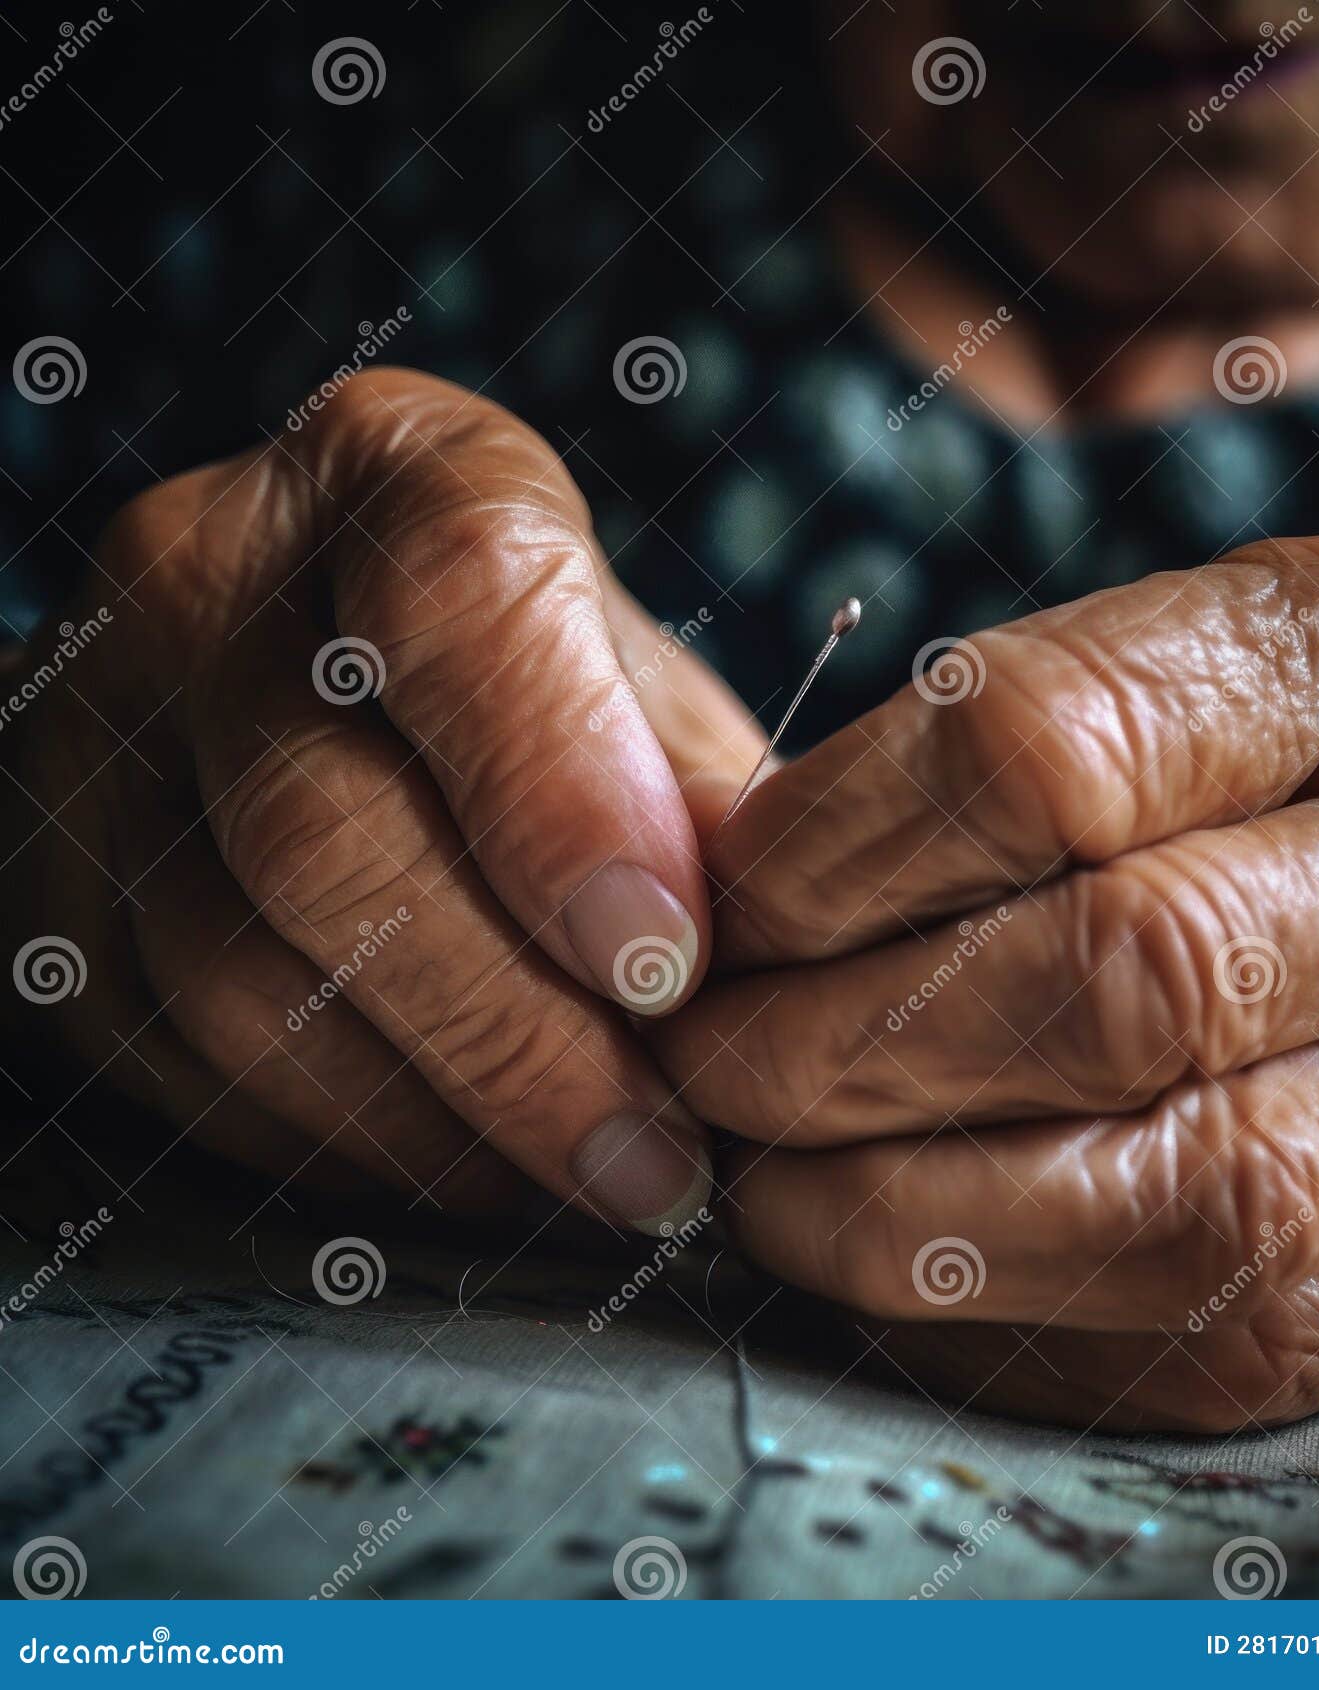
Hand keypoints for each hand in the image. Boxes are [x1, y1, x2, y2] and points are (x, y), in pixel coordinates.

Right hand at [0, 369, 758, 1232]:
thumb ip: (696, 799)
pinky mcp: (53, 896)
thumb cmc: (530, 690)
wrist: (294, 689)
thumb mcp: (637, 689)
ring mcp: (98, 735)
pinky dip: (345, 1143)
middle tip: (654, 1160)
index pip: (462, 596)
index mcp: (395, 473)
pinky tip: (462, 1159)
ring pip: (237, 975)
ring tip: (584, 1174)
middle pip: (324, 828)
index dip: (564, 795)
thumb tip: (768, 972)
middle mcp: (208, 577)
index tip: (665, 966)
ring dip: (436, 1117)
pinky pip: (181, 1066)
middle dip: (513, 1032)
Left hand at [652, 537, 1318, 1428]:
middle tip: (707, 1058)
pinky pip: (1179, 1327)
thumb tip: (732, 881)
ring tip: (761, 1176)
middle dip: (840, 1042)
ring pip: (1161, 1190)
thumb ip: (985, 751)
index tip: (724, 908)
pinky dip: (984, 1309)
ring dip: (894, 1205)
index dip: (835, 847)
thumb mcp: (1177, 680)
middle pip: (1106, 977)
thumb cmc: (1294, 788)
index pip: (1047, 747)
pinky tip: (881, 1256)